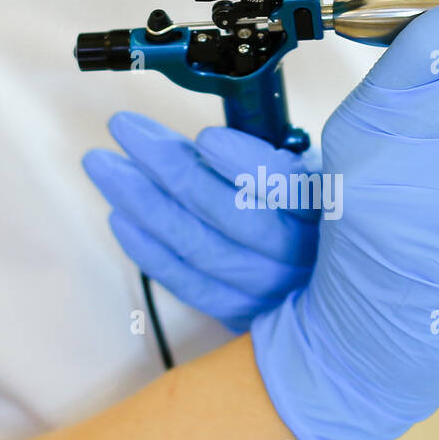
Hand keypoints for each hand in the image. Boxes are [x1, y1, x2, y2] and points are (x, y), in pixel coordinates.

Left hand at [83, 112, 318, 331]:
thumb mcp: (315, 167)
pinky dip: (149, 250)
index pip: (290, 188)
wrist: (334, 283)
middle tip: (124, 128)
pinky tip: (119, 217)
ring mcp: (269, 289)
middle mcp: (300, 254)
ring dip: (142, 201)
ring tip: (104, 165)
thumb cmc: (313, 208)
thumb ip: (272, 147)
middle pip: (228, 214)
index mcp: (327, 207)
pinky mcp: (241, 311)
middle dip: (168, 166)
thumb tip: (207, 131)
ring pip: (198, 246)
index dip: (246, 164)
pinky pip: (188, 283)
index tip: (206, 138)